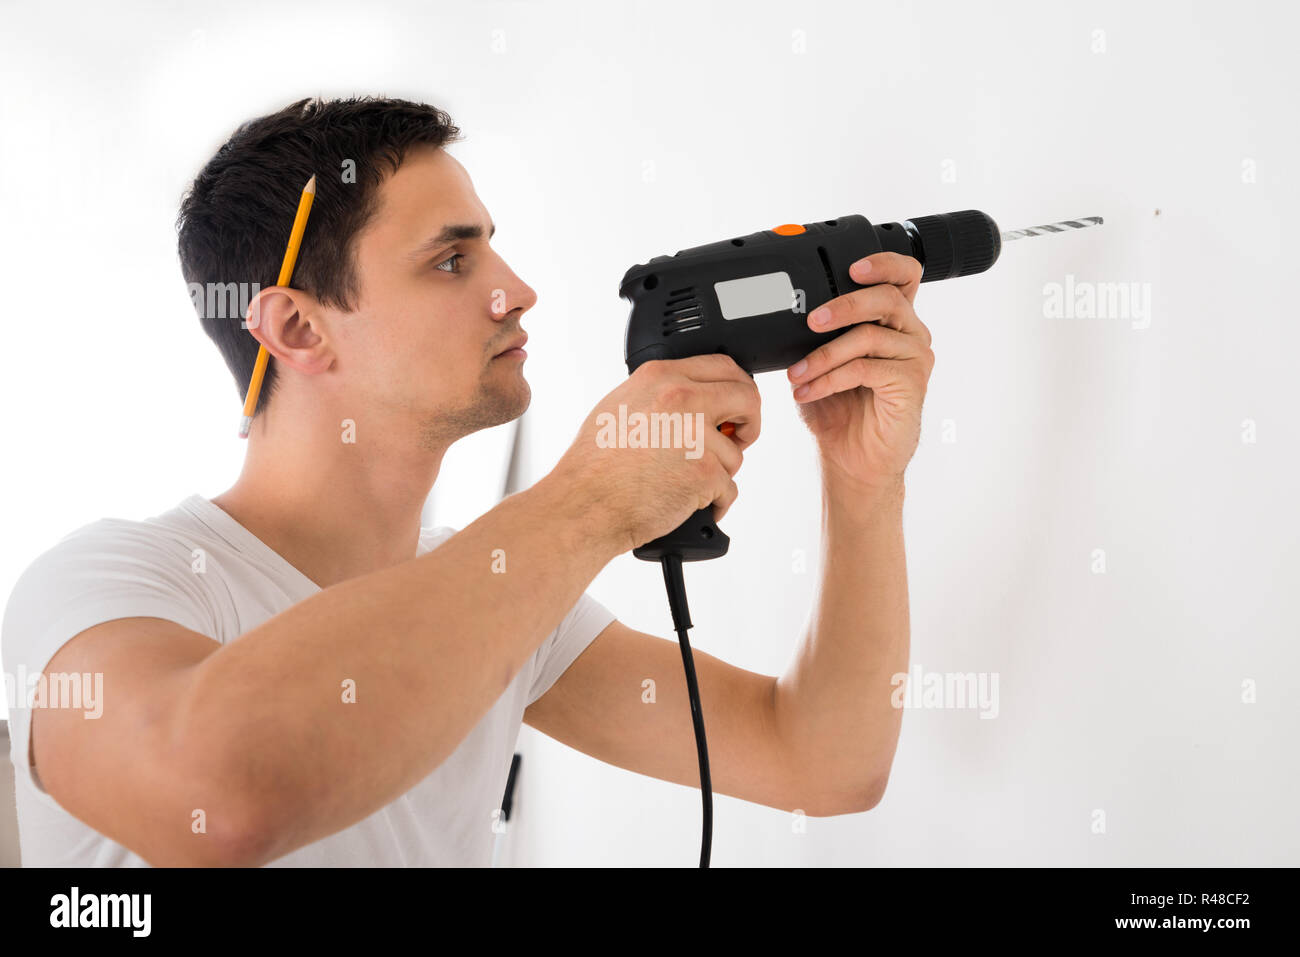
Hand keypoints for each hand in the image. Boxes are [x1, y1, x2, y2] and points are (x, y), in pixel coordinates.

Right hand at [552, 353, 760, 553]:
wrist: (584, 505)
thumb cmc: (594, 466)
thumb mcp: (621, 406)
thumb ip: (660, 394)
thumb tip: (692, 398)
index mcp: (661, 377)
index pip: (723, 367)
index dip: (737, 389)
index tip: (735, 407)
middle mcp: (681, 399)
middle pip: (747, 399)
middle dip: (749, 422)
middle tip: (738, 439)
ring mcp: (696, 436)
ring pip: (735, 454)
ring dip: (719, 473)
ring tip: (683, 483)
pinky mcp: (705, 473)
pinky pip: (729, 489)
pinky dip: (715, 503)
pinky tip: (688, 503)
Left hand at [786, 252, 934, 489]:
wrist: (852, 458)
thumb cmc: (839, 409)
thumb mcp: (820, 361)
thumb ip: (815, 333)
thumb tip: (783, 312)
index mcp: (893, 320)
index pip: (903, 275)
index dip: (883, 262)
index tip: (850, 266)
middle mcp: (910, 334)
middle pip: (886, 298)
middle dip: (843, 305)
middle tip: (811, 321)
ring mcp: (915, 358)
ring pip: (869, 336)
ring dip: (824, 354)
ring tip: (796, 374)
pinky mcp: (911, 384)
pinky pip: (866, 368)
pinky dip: (829, 378)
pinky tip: (808, 390)